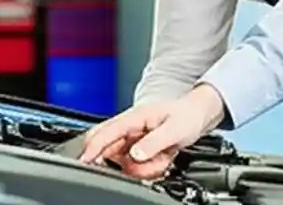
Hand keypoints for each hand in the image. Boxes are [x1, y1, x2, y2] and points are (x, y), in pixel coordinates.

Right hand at [78, 84, 226, 179]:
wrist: (196, 115)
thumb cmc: (186, 116)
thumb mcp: (174, 130)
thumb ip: (153, 143)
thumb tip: (135, 155)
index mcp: (135, 117)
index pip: (106, 132)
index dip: (93, 147)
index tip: (86, 160)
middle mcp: (129, 127)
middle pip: (107, 149)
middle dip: (120, 163)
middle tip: (143, 165)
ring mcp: (131, 138)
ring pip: (121, 162)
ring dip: (140, 168)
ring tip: (162, 159)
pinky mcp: (137, 148)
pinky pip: (133, 166)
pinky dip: (146, 168)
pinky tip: (161, 160)